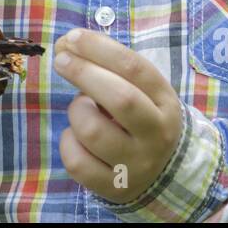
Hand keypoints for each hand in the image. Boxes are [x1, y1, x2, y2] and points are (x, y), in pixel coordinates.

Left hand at [53, 28, 184, 204]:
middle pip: (119, 98)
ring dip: (77, 112)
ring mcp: (136, 165)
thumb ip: (112, 69)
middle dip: (84, 73)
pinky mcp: (115, 189)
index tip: (73, 37)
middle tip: (61, 59)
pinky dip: (68, 143)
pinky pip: (77, 162)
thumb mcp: (143, 92)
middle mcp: (156, 135)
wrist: (165, 174)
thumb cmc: (142, 119)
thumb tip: (69, 44)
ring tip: (82, 109)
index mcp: (165, 103)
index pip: (135, 68)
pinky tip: (76, 137)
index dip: (100, 49)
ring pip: (92, 131)